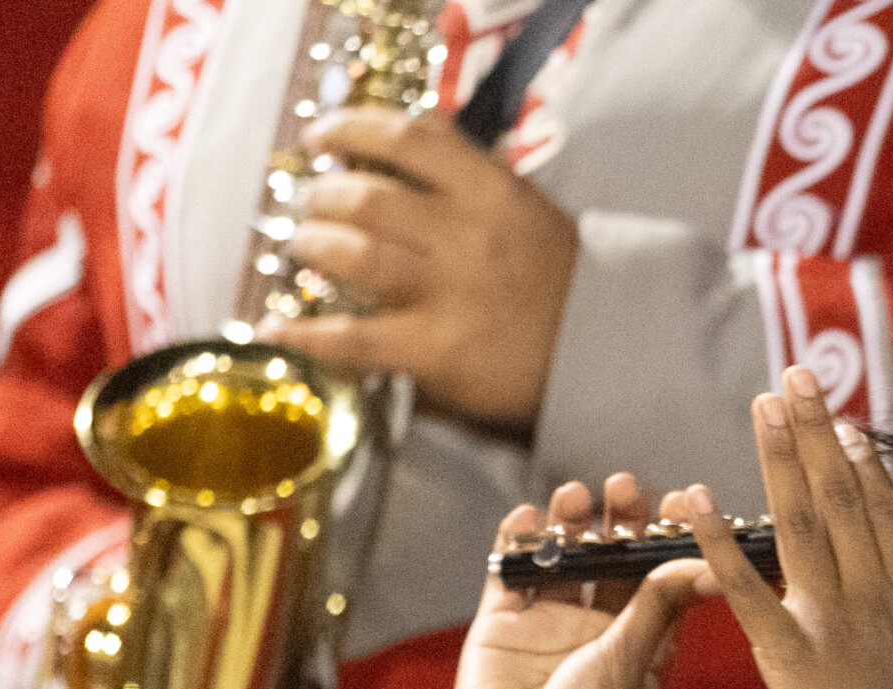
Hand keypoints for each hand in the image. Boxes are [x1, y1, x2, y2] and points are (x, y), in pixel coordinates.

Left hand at [259, 108, 578, 431]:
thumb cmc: (569, 287)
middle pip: (368, 197)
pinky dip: (309, 333)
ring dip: (313, 247)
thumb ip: (474, 190)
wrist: (615, 356)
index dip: (352, 128)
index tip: (322, 135)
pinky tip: (277, 328)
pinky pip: (356, 337)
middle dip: (323, 197)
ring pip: (355, 255)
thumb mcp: (531, 215)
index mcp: (494, 191)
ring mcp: (450, 293)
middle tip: (310, 205)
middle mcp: (467, 234)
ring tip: (301, 247)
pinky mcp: (438, 351)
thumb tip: (408, 172)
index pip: (410, 138)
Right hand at [451, 474, 708, 688]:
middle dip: (618, 520)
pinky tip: (529, 517)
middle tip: (623, 486)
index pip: (661, 577)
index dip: (668, 538)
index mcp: (642, 644)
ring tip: (574, 496)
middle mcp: (598, 631)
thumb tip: (705, 560)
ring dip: (569, 523)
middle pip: (612, 559)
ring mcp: (548, 626)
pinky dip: (519, 541)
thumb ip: (657, 603)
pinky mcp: (502, 627)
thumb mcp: (631, 658)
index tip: (677, 500)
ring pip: (562, 558)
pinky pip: (511, 571)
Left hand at [682, 366, 892, 688]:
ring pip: (804, 523)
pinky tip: (697, 499)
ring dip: (782, 458)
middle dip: (820, 434)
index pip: (885, 517)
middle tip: (798, 380)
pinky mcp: (790, 650)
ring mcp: (831, 618)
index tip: (848, 427)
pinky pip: (748, 589)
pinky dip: (719, 541)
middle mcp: (871, 596)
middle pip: (843, 499)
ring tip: (765, 406)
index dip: (865, 467)